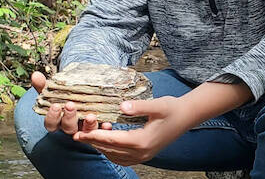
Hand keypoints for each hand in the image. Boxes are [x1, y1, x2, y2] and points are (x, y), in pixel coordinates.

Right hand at [31, 71, 102, 134]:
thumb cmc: (66, 96)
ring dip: (88, 125)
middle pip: (67, 128)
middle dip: (69, 118)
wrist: (85, 96)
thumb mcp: (55, 90)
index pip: (51, 124)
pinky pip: (101, 132)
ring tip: (90, 116)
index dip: (52, 117)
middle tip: (71, 106)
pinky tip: (107, 123)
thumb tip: (35, 75)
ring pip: (85, 132)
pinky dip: (104, 128)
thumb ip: (45, 85)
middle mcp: (71, 127)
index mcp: (58, 120)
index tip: (55, 106)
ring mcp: (84, 129)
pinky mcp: (98, 129)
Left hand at [73, 96, 190, 165]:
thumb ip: (138, 107)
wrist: (187, 116)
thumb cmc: (172, 109)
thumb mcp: (156, 105)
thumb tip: (121, 106)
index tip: (78, 133)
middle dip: (93, 142)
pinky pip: (123, 159)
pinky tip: (106, 144)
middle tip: (77, 135)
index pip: (112, 140)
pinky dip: (111, 152)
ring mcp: (144, 156)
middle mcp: (142, 153)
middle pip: (110, 150)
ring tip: (89, 138)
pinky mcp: (145, 155)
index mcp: (142, 141)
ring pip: (115, 156)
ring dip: (101, 147)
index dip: (94, 136)